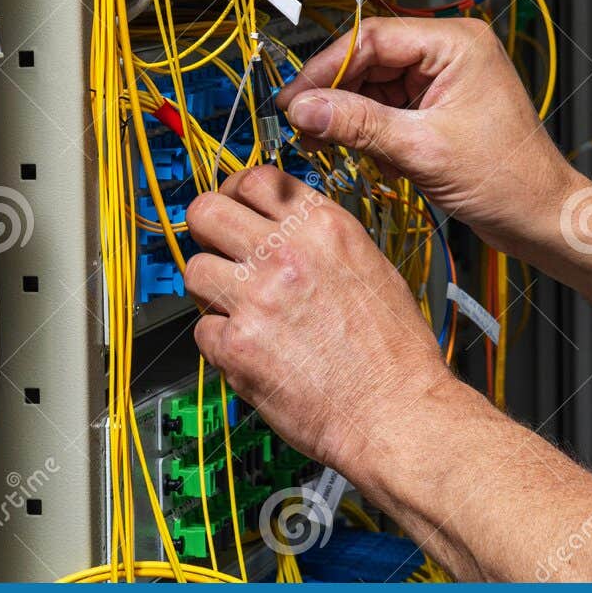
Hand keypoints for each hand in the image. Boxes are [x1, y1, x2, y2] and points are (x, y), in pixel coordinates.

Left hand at [183, 165, 452, 474]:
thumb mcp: (371, 266)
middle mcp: (284, 253)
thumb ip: (319, 240)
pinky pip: (202, 329)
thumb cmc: (396, 352)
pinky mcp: (236, 346)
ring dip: (210, 289)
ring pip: (194, 270)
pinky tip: (249, 351)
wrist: (396, 412)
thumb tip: (282, 229)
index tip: (233, 206)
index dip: (234, 192)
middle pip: (206, 211)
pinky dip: (220, 342)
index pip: (254, 179)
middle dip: (205, 230)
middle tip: (216, 250)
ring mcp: (255, 298)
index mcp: (322, 227)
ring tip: (236, 308)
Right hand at [276, 17, 583, 257]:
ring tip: (327, 145)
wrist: (540, 218)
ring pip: (374, 86)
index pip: (373, 38)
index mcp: (456, 43)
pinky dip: (369, 131)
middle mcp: (450, 53)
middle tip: (301, 124)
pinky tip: (369, 157)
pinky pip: (387, 108)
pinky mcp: (438, 108)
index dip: (326, 68)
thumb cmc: (507, 179)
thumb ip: (357, 124)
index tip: (293, 98)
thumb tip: (304, 108)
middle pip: (369, 60)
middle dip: (334, 95)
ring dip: (349, 117)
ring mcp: (444, 80)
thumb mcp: (421, 150)